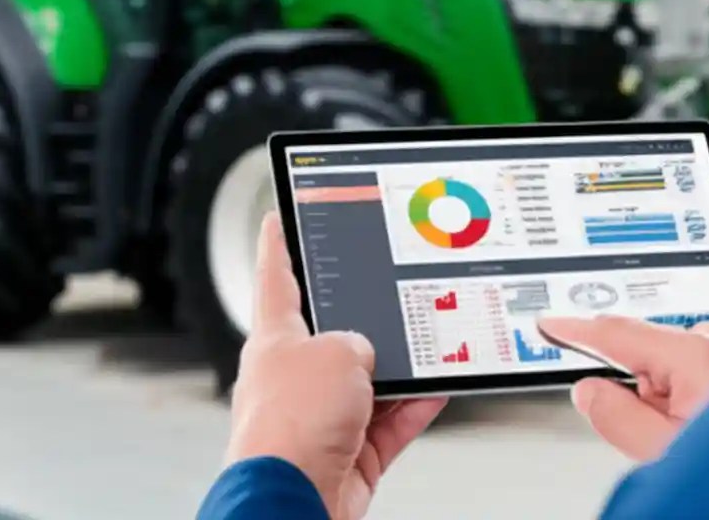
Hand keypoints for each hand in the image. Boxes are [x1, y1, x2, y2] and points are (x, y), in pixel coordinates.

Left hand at [226, 214, 446, 519]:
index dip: (278, 243)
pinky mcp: (346, 453)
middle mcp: (293, 377)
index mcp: (274, 340)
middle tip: (392, 296)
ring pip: (369, 381)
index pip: (275, 277)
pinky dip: (413, 409)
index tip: (279, 218)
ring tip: (429, 350)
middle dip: (366, 320)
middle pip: (333, 334)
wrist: (294, 501)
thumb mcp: (336, 353)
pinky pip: (388, 422)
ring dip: (399, 371)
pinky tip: (434, 391)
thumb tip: (368, 357)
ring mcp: (320, 417)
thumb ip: (357, 342)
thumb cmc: (291, 427)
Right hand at [538, 316, 708, 461]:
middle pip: (655, 353)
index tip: (552, 323)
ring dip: (683, 398)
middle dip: (648, 390)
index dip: (577, 329)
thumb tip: (591, 392)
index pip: (619, 331)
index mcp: (699, 352)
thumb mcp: (664, 452)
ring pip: (689, 365)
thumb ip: (617, 417)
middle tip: (665, 436)